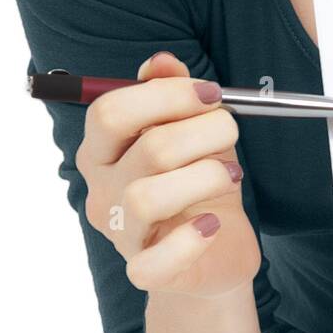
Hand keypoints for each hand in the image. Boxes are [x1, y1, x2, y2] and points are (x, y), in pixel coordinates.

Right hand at [77, 51, 261, 298]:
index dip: (166, 95)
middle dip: (203, 131)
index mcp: (102, 150)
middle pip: (146, 148)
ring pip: (148, 198)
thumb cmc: (196, 179)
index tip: (210, 93)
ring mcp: (120, 234)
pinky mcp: (146, 271)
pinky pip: (154, 263)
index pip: (110, 112)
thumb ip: (172, 92)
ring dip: (204, 176)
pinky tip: (212, 224)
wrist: (214, 248)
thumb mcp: (191, 129)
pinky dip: (190, 239)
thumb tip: (160, 62)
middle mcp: (102, 191)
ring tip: (229, 174)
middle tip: (229, 130)